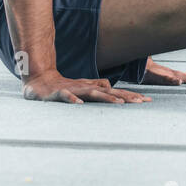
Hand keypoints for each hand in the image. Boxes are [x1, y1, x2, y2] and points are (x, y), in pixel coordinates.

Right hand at [21, 70, 151, 103]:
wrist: (39, 81)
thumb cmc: (63, 86)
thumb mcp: (82, 87)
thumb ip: (96, 86)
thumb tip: (110, 86)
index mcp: (92, 89)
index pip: (115, 93)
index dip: (130, 96)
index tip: (147, 101)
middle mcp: (86, 89)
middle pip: (109, 93)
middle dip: (125, 97)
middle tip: (141, 102)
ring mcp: (73, 90)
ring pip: (92, 94)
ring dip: (105, 98)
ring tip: (119, 103)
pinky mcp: (58, 93)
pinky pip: (66, 96)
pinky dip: (72, 99)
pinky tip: (79, 103)